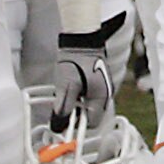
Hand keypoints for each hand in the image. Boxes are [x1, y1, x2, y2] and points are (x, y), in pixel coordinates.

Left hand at [53, 13, 123, 131]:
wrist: (82, 38)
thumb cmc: (76, 59)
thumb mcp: (66, 86)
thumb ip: (63, 107)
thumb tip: (57, 125)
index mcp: (101, 98)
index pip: (91, 123)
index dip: (76, 125)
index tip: (63, 121)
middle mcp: (105, 94)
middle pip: (90, 115)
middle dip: (75, 114)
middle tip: (62, 105)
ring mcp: (102, 87)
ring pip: (87, 106)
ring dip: (75, 104)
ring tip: (65, 92)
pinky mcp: (97, 81)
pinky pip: (88, 96)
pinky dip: (78, 96)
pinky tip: (70, 87)